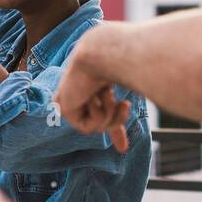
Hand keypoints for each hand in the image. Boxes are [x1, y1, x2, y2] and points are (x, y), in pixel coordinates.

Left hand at [55, 26, 131, 151]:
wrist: (103, 53)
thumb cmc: (119, 64)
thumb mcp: (127, 90)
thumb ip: (127, 109)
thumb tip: (137, 126)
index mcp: (95, 85)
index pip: (104, 113)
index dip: (115, 130)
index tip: (123, 148)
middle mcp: (82, 94)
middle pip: (102, 123)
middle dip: (117, 119)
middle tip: (125, 103)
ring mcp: (71, 101)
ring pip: (98, 127)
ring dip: (109, 113)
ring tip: (105, 92)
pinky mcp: (65, 109)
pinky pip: (88, 128)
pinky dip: (98, 115)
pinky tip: (93, 97)